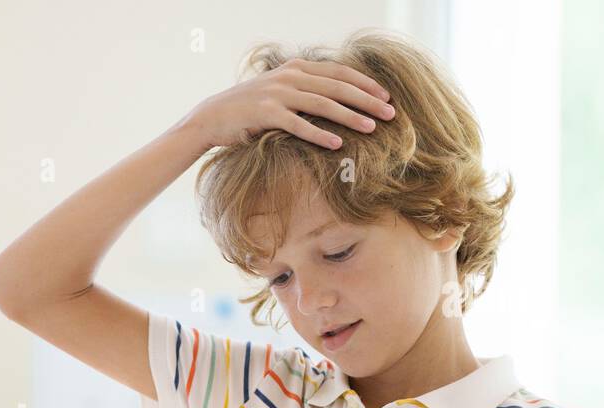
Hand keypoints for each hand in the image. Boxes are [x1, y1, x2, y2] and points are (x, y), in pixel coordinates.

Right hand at [182, 58, 394, 150]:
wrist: (212, 118)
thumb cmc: (249, 110)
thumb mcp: (279, 92)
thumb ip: (304, 89)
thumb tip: (335, 99)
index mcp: (297, 68)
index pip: (340, 73)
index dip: (366, 84)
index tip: (386, 97)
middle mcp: (290, 77)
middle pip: (338, 87)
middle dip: (367, 99)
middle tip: (391, 113)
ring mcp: (277, 94)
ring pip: (323, 104)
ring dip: (350, 116)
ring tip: (372, 128)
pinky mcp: (266, 114)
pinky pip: (298, 125)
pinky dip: (319, 134)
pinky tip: (337, 144)